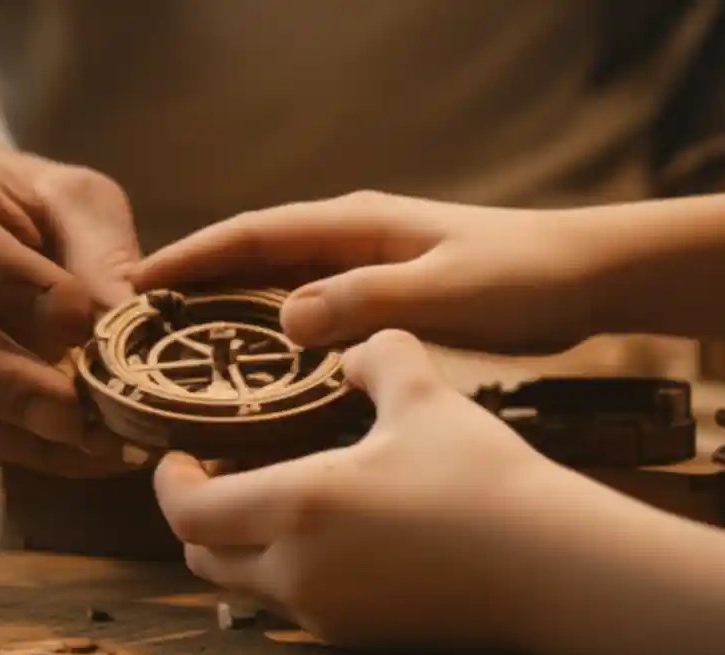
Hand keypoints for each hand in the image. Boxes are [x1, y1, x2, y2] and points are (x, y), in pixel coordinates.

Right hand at [0, 138, 141, 476]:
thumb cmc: (26, 203)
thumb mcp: (72, 200)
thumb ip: (99, 253)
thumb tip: (134, 323)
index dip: (9, 282)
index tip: (78, 318)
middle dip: (7, 381)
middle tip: (79, 411)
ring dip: (15, 430)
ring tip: (90, 442)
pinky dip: (20, 450)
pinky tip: (79, 455)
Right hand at [132, 192, 602, 353]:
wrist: (585, 276)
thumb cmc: (521, 277)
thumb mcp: (442, 292)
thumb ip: (365, 302)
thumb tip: (285, 320)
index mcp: (355, 225)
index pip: (252, 234)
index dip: (193, 257)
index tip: (139, 282)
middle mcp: (351, 238)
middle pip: (254, 254)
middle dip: (196, 280)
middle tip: (140, 320)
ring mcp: (366, 264)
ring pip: (278, 281)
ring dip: (229, 304)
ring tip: (178, 342)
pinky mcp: (385, 293)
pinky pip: (311, 307)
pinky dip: (274, 327)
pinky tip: (258, 360)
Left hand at [154, 330, 582, 650]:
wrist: (552, 567)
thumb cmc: (483, 477)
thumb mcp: (424, 395)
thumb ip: (375, 354)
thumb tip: (351, 347)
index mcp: (297, 506)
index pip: (188, 513)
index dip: (171, 485)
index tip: (180, 455)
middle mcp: (297, 571)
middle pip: (201, 559)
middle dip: (196, 517)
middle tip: (217, 475)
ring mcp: (325, 612)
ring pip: (244, 586)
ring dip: (237, 547)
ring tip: (270, 501)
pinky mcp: (357, 636)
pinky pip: (291, 606)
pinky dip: (283, 572)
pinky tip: (325, 537)